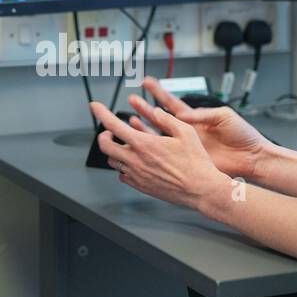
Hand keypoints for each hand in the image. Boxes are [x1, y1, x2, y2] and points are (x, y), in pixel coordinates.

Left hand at [89, 97, 229, 211]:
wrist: (200, 189)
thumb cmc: (196, 163)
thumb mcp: (185, 132)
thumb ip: (166, 118)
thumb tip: (155, 111)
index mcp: (144, 144)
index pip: (112, 125)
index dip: (101, 113)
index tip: (96, 107)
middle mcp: (136, 160)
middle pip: (105, 146)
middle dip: (104, 135)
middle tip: (111, 131)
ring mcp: (136, 175)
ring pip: (112, 161)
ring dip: (115, 151)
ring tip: (126, 146)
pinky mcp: (140, 186)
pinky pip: (122, 175)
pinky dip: (124, 167)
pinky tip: (135, 163)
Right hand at [129, 76, 270, 181]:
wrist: (252, 158)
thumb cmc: (242, 136)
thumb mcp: (223, 116)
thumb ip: (202, 114)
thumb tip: (183, 114)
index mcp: (196, 118)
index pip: (173, 103)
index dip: (159, 92)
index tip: (147, 83)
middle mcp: (188, 131)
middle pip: (161, 117)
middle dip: (145, 108)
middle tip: (132, 99)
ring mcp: (186, 146)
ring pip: (160, 136)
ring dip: (145, 128)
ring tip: (130, 121)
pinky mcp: (189, 159)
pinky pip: (168, 154)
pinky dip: (155, 149)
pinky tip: (144, 145)